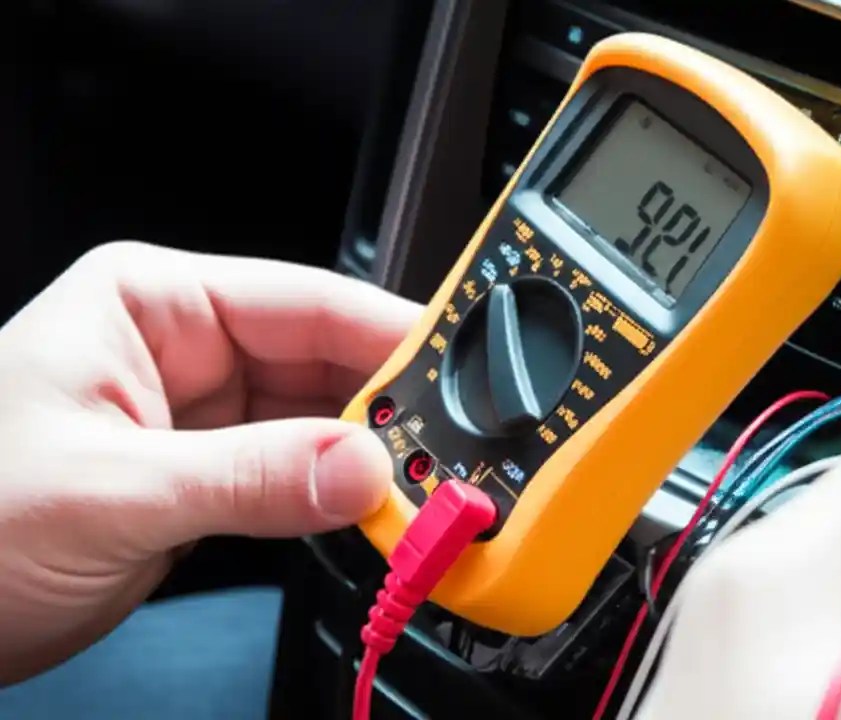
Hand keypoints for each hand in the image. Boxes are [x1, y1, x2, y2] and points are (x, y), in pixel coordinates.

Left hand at [0, 242, 418, 683]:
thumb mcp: (108, 494)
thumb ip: (248, 478)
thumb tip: (364, 467)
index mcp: (152, 305)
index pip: (305, 302)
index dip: (390, 339)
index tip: (459, 382)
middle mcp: (183, 349)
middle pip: (326, 362)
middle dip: (389, 412)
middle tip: (452, 459)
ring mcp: (200, 416)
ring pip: (320, 424)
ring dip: (371, 462)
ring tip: (425, 494)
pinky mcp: (209, 477)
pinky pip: (297, 474)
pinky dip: (338, 498)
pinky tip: (376, 515)